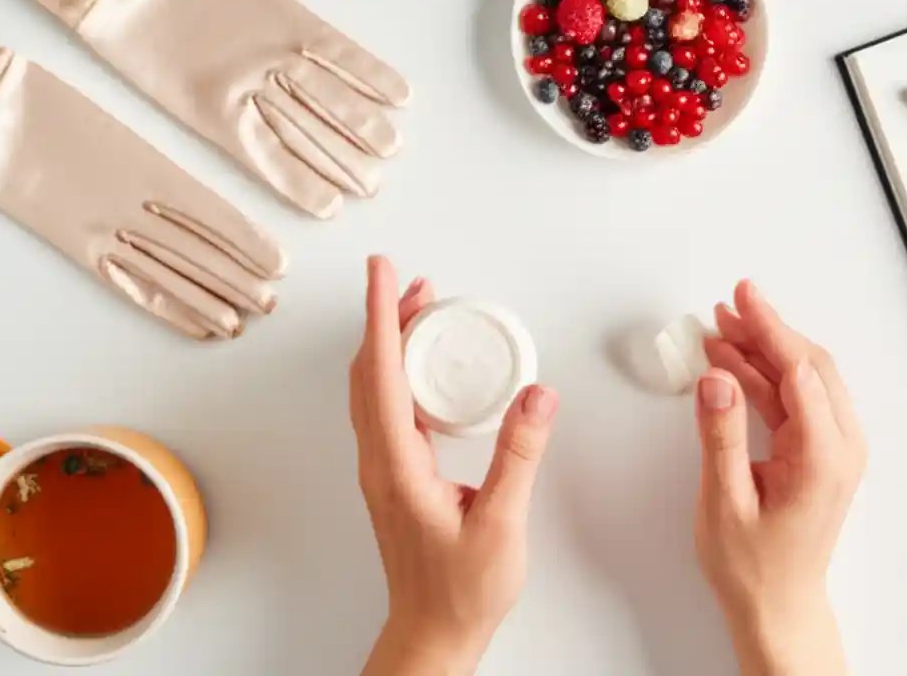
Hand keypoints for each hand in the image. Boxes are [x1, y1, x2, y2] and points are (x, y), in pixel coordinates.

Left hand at [352, 257, 558, 675]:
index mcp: (397, 465)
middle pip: (370, 370)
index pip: (381, 372)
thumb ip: (519, 455)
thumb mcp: (502, 523)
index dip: (381, 315)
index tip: (385, 273)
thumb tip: (537, 394)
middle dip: (386, 317)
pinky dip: (399, 372)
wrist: (433, 633)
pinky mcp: (395, 475)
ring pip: (374, 388)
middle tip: (412, 280)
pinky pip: (387, 408)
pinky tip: (427, 369)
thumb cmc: (461, 591)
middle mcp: (379, 461)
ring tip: (421, 310)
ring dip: (390, 342)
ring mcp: (383, 468)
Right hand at [695, 281, 865, 675]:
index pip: (800, 371)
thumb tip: (716, 379)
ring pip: (802, 380)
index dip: (770, 328)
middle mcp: (839, 448)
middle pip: (807, 366)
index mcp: (823, 457)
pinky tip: (731, 365)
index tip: (743, 299)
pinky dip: (764, 378)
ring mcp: (833, 450)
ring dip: (762, 351)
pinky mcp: (819, 454)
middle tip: (727, 305)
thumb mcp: (724, 501)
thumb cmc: (754, 567)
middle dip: (767, 329)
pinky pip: (795, 401)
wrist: (778, 606)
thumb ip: (720, 436)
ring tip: (719, 329)